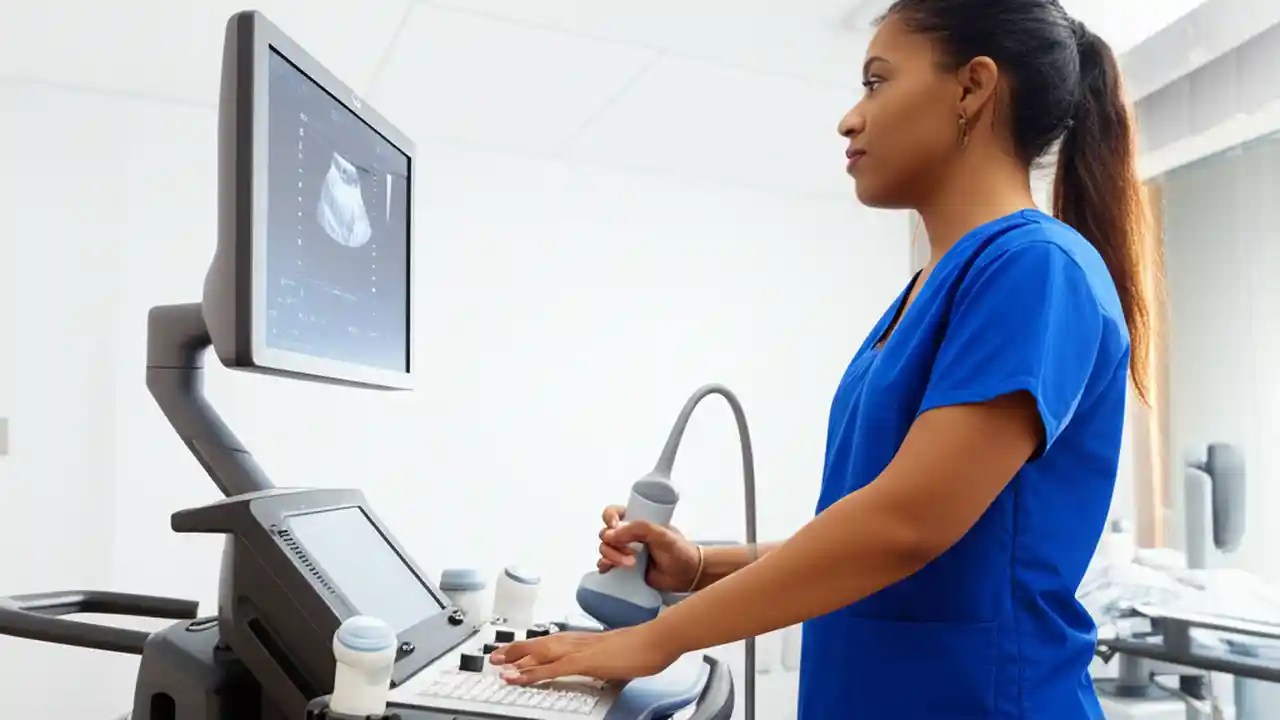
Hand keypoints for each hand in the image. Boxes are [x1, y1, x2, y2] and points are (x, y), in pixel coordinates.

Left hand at [490, 625, 680, 684]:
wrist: (657, 638)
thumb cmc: (644, 647)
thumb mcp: (618, 656)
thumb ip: (606, 660)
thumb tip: (604, 666)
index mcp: (586, 640)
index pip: (552, 642)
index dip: (532, 647)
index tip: (516, 652)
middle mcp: (578, 641)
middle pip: (540, 644)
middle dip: (516, 650)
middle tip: (496, 656)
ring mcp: (580, 650)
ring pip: (539, 653)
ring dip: (516, 659)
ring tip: (497, 664)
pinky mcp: (584, 661)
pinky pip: (550, 668)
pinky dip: (531, 673)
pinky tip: (518, 677)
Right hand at [597, 504, 701, 592]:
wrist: (687, 574)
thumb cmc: (678, 550)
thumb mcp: (661, 534)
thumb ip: (638, 529)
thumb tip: (610, 534)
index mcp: (636, 520)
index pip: (613, 513)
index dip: (609, 518)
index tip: (615, 526)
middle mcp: (627, 534)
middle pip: (605, 534)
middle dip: (613, 545)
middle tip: (631, 554)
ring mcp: (624, 551)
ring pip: (604, 549)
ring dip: (612, 556)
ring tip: (631, 564)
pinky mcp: (623, 567)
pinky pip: (605, 564)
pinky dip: (605, 566)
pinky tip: (612, 569)